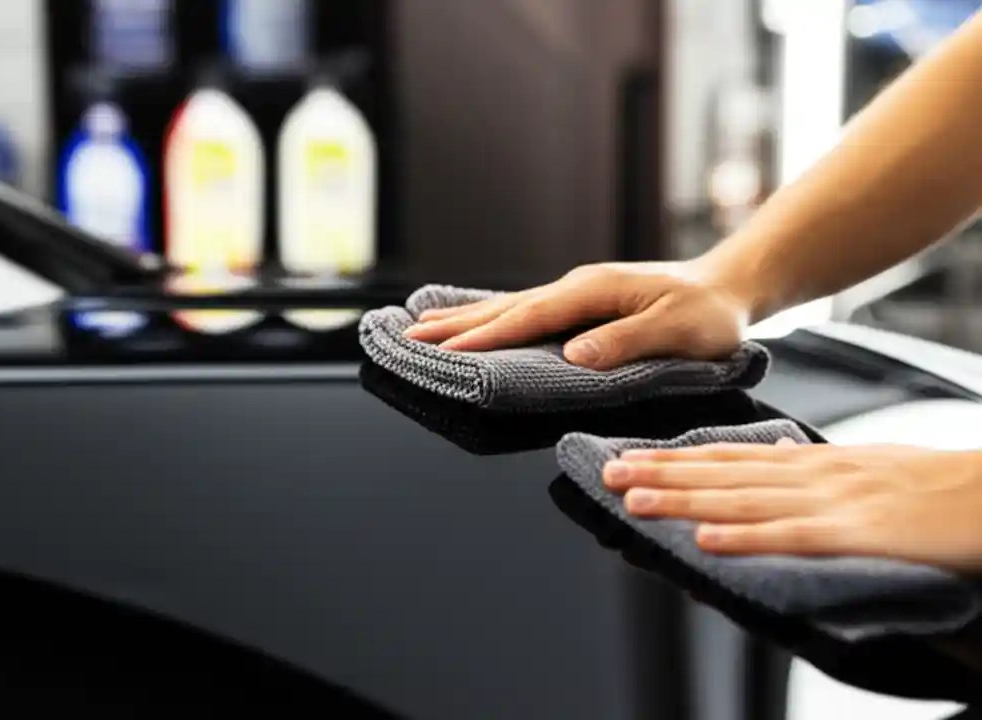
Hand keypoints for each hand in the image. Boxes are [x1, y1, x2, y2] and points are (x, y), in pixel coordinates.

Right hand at [402, 261, 750, 369]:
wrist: (728, 286)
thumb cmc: (709, 313)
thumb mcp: (680, 331)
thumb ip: (627, 342)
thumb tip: (574, 356)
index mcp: (595, 290)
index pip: (531, 317)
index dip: (487, 336)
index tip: (447, 350)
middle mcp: (577, 286)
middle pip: (505, 307)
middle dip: (455, 324)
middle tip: (409, 337)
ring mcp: (575, 292)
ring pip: (508, 306)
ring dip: (462, 319)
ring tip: (419, 327)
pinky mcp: (578, 303)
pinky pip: (523, 311)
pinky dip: (488, 317)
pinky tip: (468, 322)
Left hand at [602, 442, 981, 571]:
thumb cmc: (936, 486)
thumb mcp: (867, 466)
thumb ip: (815, 466)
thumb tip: (772, 457)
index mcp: (813, 462)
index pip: (730, 456)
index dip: (676, 457)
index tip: (632, 456)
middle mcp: (812, 475)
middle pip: (722, 473)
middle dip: (661, 473)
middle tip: (608, 470)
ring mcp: (832, 502)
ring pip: (742, 500)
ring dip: (684, 501)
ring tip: (634, 500)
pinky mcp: (856, 533)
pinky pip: (791, 537)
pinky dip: (745, 538)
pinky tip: (705, 541)